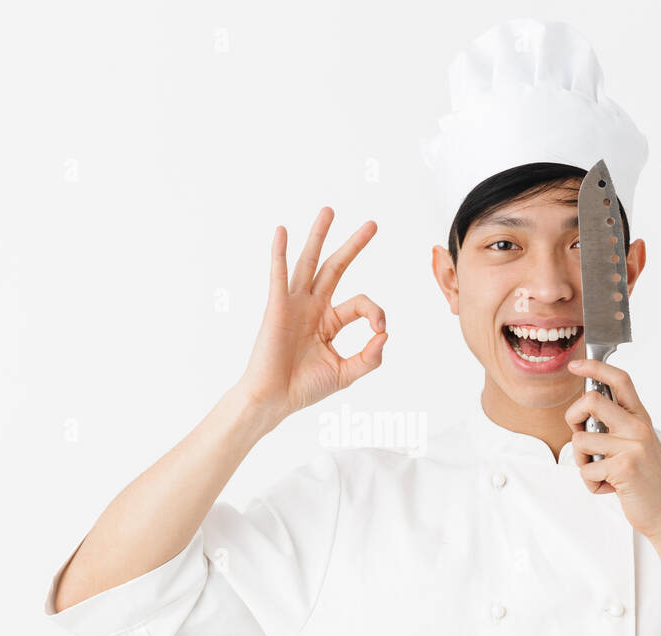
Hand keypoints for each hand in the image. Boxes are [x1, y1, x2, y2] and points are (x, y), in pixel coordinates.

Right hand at [238, 207, 387, 426]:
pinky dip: (279, 252)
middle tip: (373, 224)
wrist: (274, 399)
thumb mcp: (346, 373)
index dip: (376, 313)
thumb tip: (385, 334)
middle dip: (354, 246)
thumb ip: (370, 357)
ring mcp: (294, 304)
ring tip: (329, 211)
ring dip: (319, 236)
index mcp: (329, 321)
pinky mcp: (276, 307)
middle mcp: (312, 307)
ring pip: (309, 262)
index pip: (361, 303)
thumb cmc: (304, 388)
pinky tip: (282, 231)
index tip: (379, 331)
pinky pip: (278, 275)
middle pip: (336, 268)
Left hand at [564, 358, 660, 540]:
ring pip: (581, 441)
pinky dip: (591, 483)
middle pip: (591, 401)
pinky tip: (609, 488)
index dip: (595, 368)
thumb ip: (616, 427)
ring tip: (603, 473)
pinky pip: (586, 469)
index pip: (620, 380)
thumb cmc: (644, 480)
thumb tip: (583, 413)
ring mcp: (633, 446)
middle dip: (572, 417)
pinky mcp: (624, 466)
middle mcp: (639, 427)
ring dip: (583, 462)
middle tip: (580, 436)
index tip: (575, 365)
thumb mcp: (636, 445)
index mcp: (640, 418)